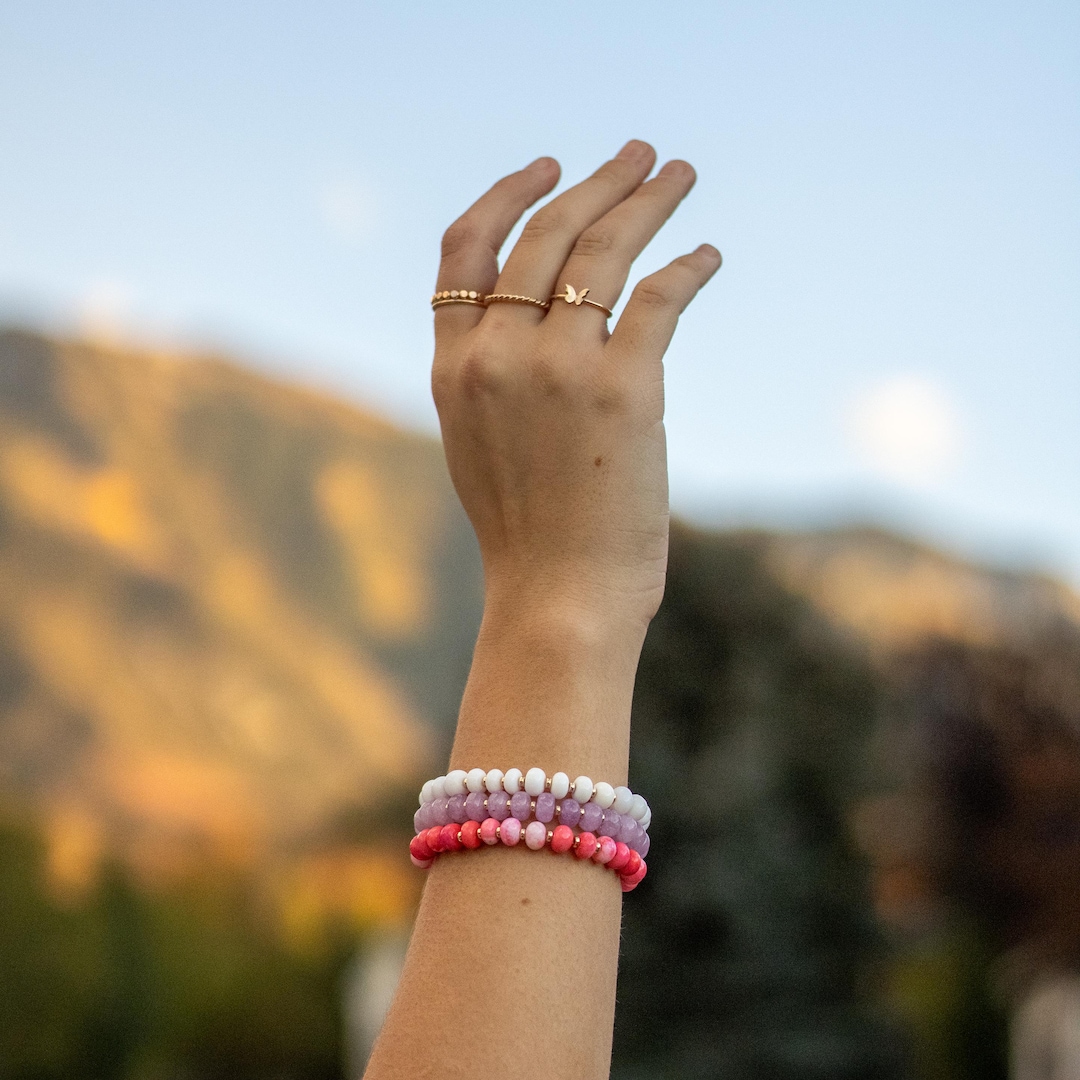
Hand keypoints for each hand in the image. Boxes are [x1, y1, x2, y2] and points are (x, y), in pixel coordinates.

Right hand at [432, 141, 720, 646]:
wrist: (558, 596)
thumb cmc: (528, 532)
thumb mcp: (480, 444)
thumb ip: (490, 376)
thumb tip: (536, 321)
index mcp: (454, 368)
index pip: (465, 249)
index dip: (508, 196)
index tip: (549, 168)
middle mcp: (497, 355)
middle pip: (541, 233)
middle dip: (595, 180)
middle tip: (638, 153)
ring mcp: (558, 368)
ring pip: (601, 249)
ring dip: (647, 200)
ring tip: (678, 173)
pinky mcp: (625, 389)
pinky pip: (658, 298)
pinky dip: (689, 267)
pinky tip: (707, 255)